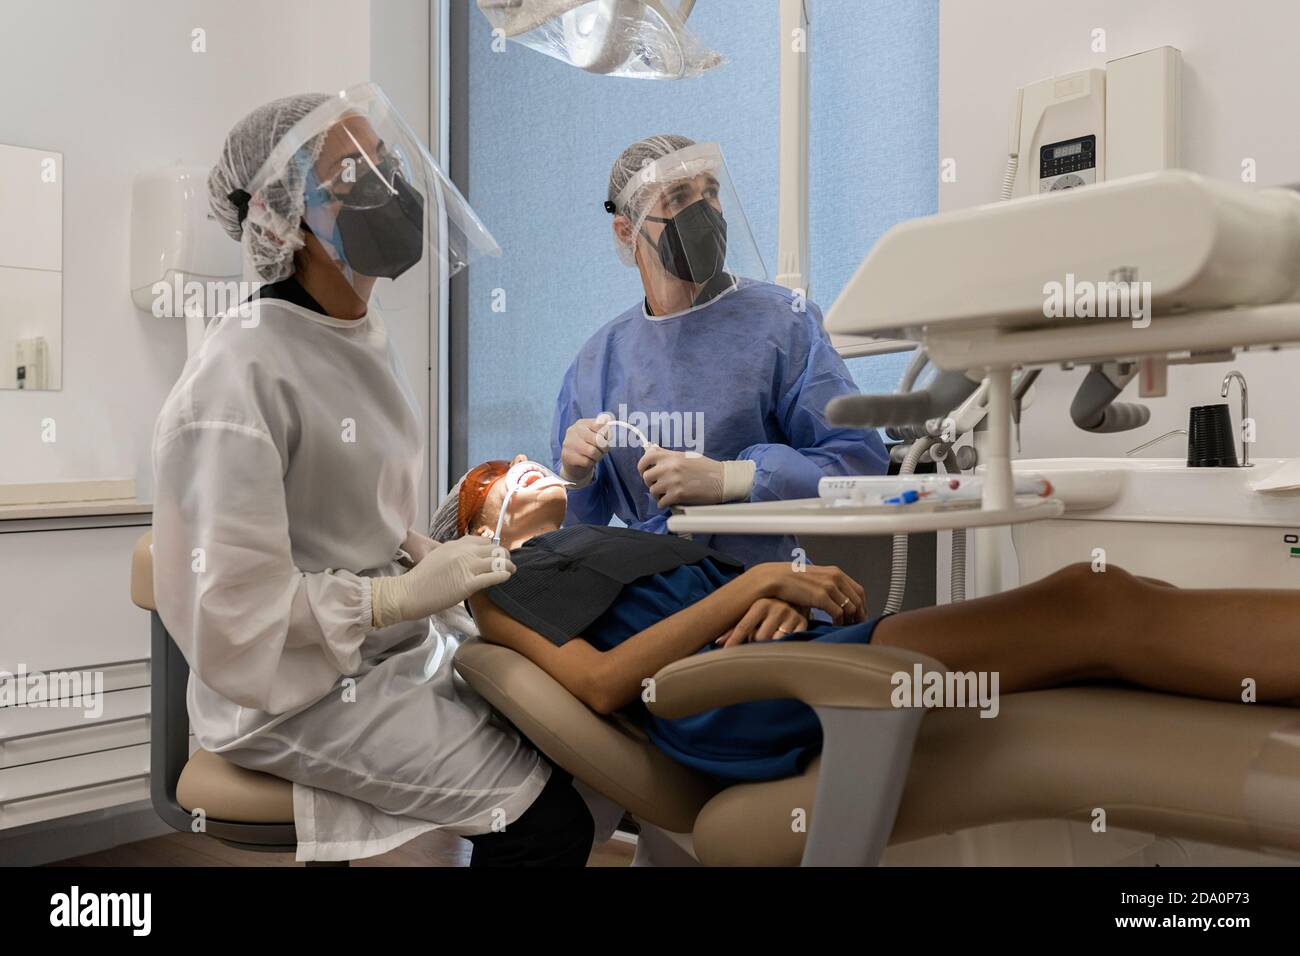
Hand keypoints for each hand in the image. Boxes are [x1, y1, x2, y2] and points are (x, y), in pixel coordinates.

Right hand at [371, 536, 514, 627]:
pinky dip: (503, 576)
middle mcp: (462, 552)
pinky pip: (492, 577)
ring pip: (497, 561)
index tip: (496, 553)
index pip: (482, 540)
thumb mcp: (437, 558)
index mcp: (454, 545)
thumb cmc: (420, 580)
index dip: (492, 547)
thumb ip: (453, 556)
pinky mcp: (467, 584)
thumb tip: (467, 558)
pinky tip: (506, 577)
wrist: (407, 593)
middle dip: (504, 555)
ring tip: (511, 570)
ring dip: (507, 565)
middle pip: (493, 549)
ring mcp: (465, 567)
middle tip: (508, 563)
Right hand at [560, 413, 612, 483]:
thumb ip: (602, 430)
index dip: (606, 433)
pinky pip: (587, 461)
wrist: (572, 460)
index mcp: (581, 423)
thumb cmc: (587, 445)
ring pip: (592, 452)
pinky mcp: (568, 456)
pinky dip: (591, 463)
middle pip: (597, 439)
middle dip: (604, 447)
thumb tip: (610, 426)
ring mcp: (569, 444)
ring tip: (596, 455)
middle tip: (603, 450)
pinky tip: (588, 460)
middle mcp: (573, 431)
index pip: (599, 424)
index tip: (606, 438)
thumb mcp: (594, 434)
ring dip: (598, 456)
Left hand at [637, 446, 754, 507]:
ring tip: (667, 494)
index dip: (642, 466)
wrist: (722, 479)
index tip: (645, 472)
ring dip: (658, 494)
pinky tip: (671, 501)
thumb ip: (668, 455)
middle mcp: (670, 467)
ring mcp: (673, 481)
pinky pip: (661, 502)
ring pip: (653, 491)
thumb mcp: (686, 456)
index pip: (646, 457)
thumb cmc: (706, 468)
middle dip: (651, 483)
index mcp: (672, 456)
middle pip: (647, 477)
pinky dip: (664, 503)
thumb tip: (651, 451)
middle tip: (659, 485)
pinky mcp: (678, 495)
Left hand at [716, 598, 808, 647]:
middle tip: (759, 637)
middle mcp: (777, 607)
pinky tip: (784, 639)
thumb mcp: (752, 617)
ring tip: (772, 636)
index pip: (744, 626)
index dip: (734, 641)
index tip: (726, 652)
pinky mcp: (803, 623)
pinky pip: (791, 642)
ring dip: (772, 644)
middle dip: (757, 641)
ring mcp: (792, 615)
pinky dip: (785, 645)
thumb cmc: (767, 614)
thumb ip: (735, 629)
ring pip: (775, 641)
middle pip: (760, 637)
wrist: (797, 601)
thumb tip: (718, 642)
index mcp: (761, 603)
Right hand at [748, 562, 866, 624]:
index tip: (860, 616)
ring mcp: (829, 586)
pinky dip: (839, 623)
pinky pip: (838, 613)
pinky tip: (834, 627)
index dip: (862, 605)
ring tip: (845, 629)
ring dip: (850, 621)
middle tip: (857, 627)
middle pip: (858, 600)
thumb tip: (837, 602)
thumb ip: (827, 587)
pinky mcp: (821, 597)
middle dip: (859, 616)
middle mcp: (835, 577)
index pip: (858, 590)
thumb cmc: (791, 581)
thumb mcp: (814, 579)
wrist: (774, 578)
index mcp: (835, 572)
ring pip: (850, 608)